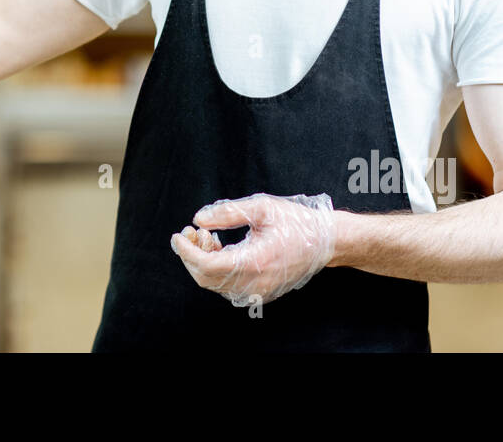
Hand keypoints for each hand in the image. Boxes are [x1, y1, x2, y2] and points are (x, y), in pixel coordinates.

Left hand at [170, 192, 335, 306]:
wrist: (324, 242)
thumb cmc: (295, 222)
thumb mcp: (261, 208)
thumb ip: (227, 213)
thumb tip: (198, 219)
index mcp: (255, 262)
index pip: (208, 265)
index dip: (187, 251)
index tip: (178, 235)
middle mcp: (255, 283)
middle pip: (207, 278)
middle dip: (191, 255)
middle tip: (190, 232)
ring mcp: (258, 292)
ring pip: (216, 284)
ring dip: (203, 262)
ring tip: (208, 236)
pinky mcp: (260, 294)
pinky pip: (228, 287)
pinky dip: (216, 269)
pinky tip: (220, 248)